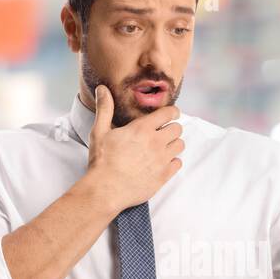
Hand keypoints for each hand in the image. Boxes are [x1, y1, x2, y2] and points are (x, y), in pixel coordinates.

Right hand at [83, 85, 183, 212]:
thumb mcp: (99, 132)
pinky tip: (163, 162)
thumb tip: (102, 89)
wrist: (105, 190)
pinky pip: (178, 164)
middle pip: (178, 129)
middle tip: (163, 132)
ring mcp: (161, 160)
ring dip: (174, 144)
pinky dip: (173, 161)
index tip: (172, 114)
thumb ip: (104, 109)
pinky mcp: (163, 176)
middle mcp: (156, 143)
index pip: (169, 113)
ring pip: (180, 145)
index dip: (172, 112)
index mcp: (142, 129)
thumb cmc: (102, 161)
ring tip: (163, 147)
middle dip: (172, 128)